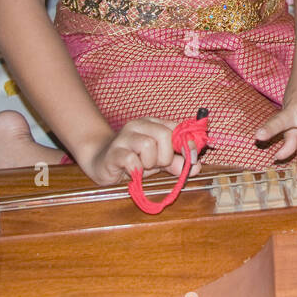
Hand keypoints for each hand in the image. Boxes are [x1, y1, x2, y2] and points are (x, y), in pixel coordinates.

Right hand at [83, 117, 198, 186]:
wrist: (101, 162)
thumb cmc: (134, 160)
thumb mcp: (159, 161)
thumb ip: (177, 163)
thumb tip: (196, 167)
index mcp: (153, 124)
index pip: (177, 128)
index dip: (188, 145)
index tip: (193, 159)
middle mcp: (139, 126)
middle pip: (164, 135)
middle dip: (166, 156)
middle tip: (157, 164)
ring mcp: (124, 138)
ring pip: (148, 145)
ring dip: (150, 162)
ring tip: (143, 167)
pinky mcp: (114, 152)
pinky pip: (131, 159)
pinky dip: (136, 169)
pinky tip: (133, 172)